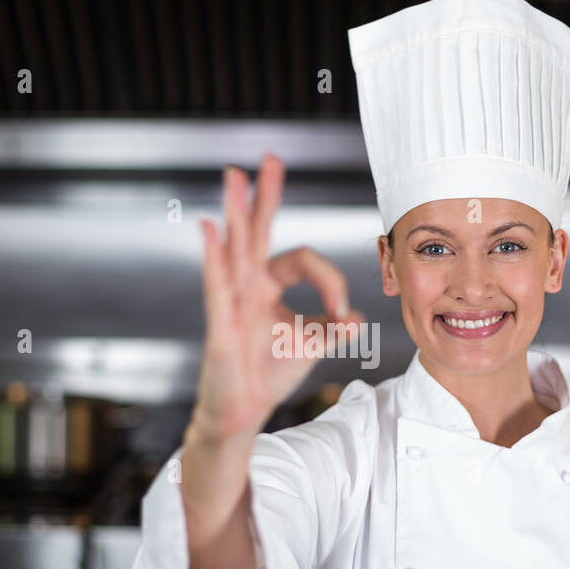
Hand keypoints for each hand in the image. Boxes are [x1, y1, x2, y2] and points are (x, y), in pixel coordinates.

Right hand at [190, 152, 365, 439]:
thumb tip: (358, 316)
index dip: (329, 279)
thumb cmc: (268, 373)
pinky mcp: (220, 322)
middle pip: (257, 231)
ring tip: (234, 176)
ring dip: (235, 211)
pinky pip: (217, 284)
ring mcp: (231, 300)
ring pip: (235, 247)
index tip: (343, 309)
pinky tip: (211, 229)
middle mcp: (247, 285)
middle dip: (265, 195)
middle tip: (270, 157)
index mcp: (268, 286)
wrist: (243, 410)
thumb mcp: (311, 344)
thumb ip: (334, 326)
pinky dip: (214, 256)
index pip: (302, 260)